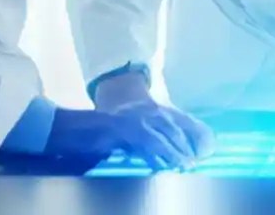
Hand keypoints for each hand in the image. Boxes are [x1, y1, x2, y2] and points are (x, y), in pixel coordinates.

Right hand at [47, 103, 214, 170]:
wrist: (75, 126)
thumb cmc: (100, 132)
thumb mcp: (127, 131)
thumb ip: (144, 139)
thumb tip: (162, 154)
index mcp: (147, 109)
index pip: (175, 120)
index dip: (188, 134)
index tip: (200, 149)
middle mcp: (144, 109)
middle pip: (172, 128)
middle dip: (185, 146)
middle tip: (193, 162)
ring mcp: (135, 117)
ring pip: (163, 136)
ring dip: (175, 153)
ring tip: (184, 166)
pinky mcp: (126, 128)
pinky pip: (146, 143)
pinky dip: (156, 156)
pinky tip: (162, 165)